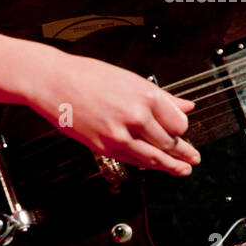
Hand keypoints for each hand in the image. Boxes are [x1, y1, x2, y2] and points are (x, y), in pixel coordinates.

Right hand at [28, 49, 199, 175]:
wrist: (53, 82)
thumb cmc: (88, 75)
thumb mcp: (130, 79)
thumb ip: (162, 97)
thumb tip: (186, 105)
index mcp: (145, 95)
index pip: (178, 123)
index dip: (183, 129)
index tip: (184, 131)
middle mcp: (135, 116)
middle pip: (169, 143)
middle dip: (183, 153)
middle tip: (193, 159)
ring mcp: (119, 134)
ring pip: (153, 157)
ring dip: (170, 166)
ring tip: (182, 170)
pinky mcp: (103, 147)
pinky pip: (131, 160)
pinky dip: (145, 164)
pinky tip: (153, 166)